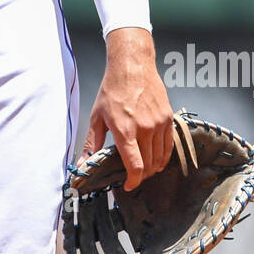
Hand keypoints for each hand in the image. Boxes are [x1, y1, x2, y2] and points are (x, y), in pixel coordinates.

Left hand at [78, 27, 173, 191]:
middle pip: (148, 165)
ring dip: (152, 168)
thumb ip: (92, 143)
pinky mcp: (168, 118)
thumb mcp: (97, 116)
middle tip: (133, 176)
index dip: (133, 181)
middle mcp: (144, 129)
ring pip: (160, 158)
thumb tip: (84, 164)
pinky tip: (157, 159)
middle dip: (140, 176)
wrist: (132, 67)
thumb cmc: (112, 90)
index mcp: (125, 130)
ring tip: (144, 169)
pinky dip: (163, 156)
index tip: (128, 186)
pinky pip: (169, 145)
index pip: (135, 166)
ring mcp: (158, 124)